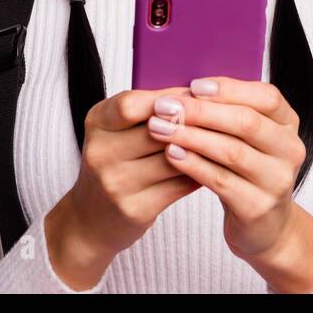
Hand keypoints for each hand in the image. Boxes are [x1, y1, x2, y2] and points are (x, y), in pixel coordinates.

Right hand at [47, 85, 201, 289]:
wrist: (90, 219)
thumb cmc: (114, 163)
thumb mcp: (117, 130)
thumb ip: (148, 111)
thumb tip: (196, 94)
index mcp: (97, 123)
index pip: (131, 105)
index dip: (166, 99)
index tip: (193, 96)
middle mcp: (100, 153)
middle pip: (156, 130)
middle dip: (190, 122)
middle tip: (219, 116)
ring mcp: (116, 183)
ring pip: (173, 158)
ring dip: (201, 148)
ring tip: (222, 139)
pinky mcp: (134, 209)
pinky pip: (179, 184)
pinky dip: (200, 172)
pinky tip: (213, 165)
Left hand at [146, 77, 312, 289]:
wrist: (264, 226)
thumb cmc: (247, 171)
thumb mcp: (247, 138)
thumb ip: (228, 112)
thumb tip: (186, 88)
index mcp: (288, 124)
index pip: (266, 97)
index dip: (229, 89)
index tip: (193, 86)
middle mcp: (290, 150)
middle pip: (246, 122)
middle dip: (201, 112)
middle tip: (166, 107)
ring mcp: (277, 180)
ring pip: (231, 151)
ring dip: (191, 137)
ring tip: (160, 128)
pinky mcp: (258, 207)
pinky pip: (221, 180)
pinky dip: (193, 165)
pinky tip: (172, 155)